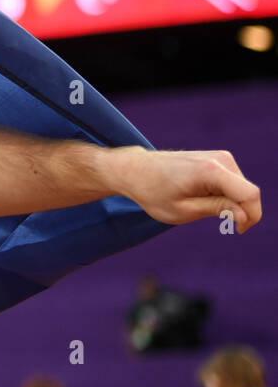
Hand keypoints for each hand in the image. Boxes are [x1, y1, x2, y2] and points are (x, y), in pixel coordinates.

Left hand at [115, 148, 261, 233]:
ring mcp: (220, 156)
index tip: (236, 230)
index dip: (250, 217)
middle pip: (249, 193)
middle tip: (208, 218)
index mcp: (210, 170)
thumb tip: (245, 216)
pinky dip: (226, 195)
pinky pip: (234, 183)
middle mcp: (220, 159)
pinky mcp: (219, 159)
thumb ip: (217, 209)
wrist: (135, 169)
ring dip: (231, 203)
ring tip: (199, 204)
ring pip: (243, 189)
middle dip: (239, 211)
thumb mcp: (183, 210)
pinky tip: (202, 197)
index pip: (249, 195)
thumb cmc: (153, 192)